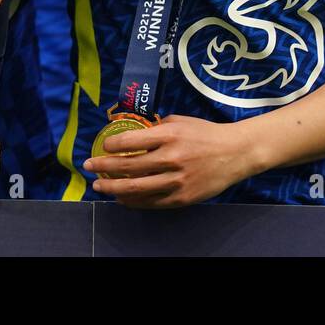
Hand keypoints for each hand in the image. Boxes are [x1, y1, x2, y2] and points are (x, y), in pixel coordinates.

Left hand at [84, 114, 255, 207]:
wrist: (235, 153)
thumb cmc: (205, 133)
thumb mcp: (180, 121)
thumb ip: (156, 128)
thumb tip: (132, 135)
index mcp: (169, 135)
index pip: (130, 141)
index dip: (110, 145)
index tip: (102, 146)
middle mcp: (171, 158)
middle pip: (127, 168)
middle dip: (103, 168)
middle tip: (88, 167)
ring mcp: (176, 181)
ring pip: (135, 189)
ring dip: (112, 188)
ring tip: (100, 185)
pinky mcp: (181, 198)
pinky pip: (150, 202)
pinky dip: (132, 201)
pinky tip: (122, 197)